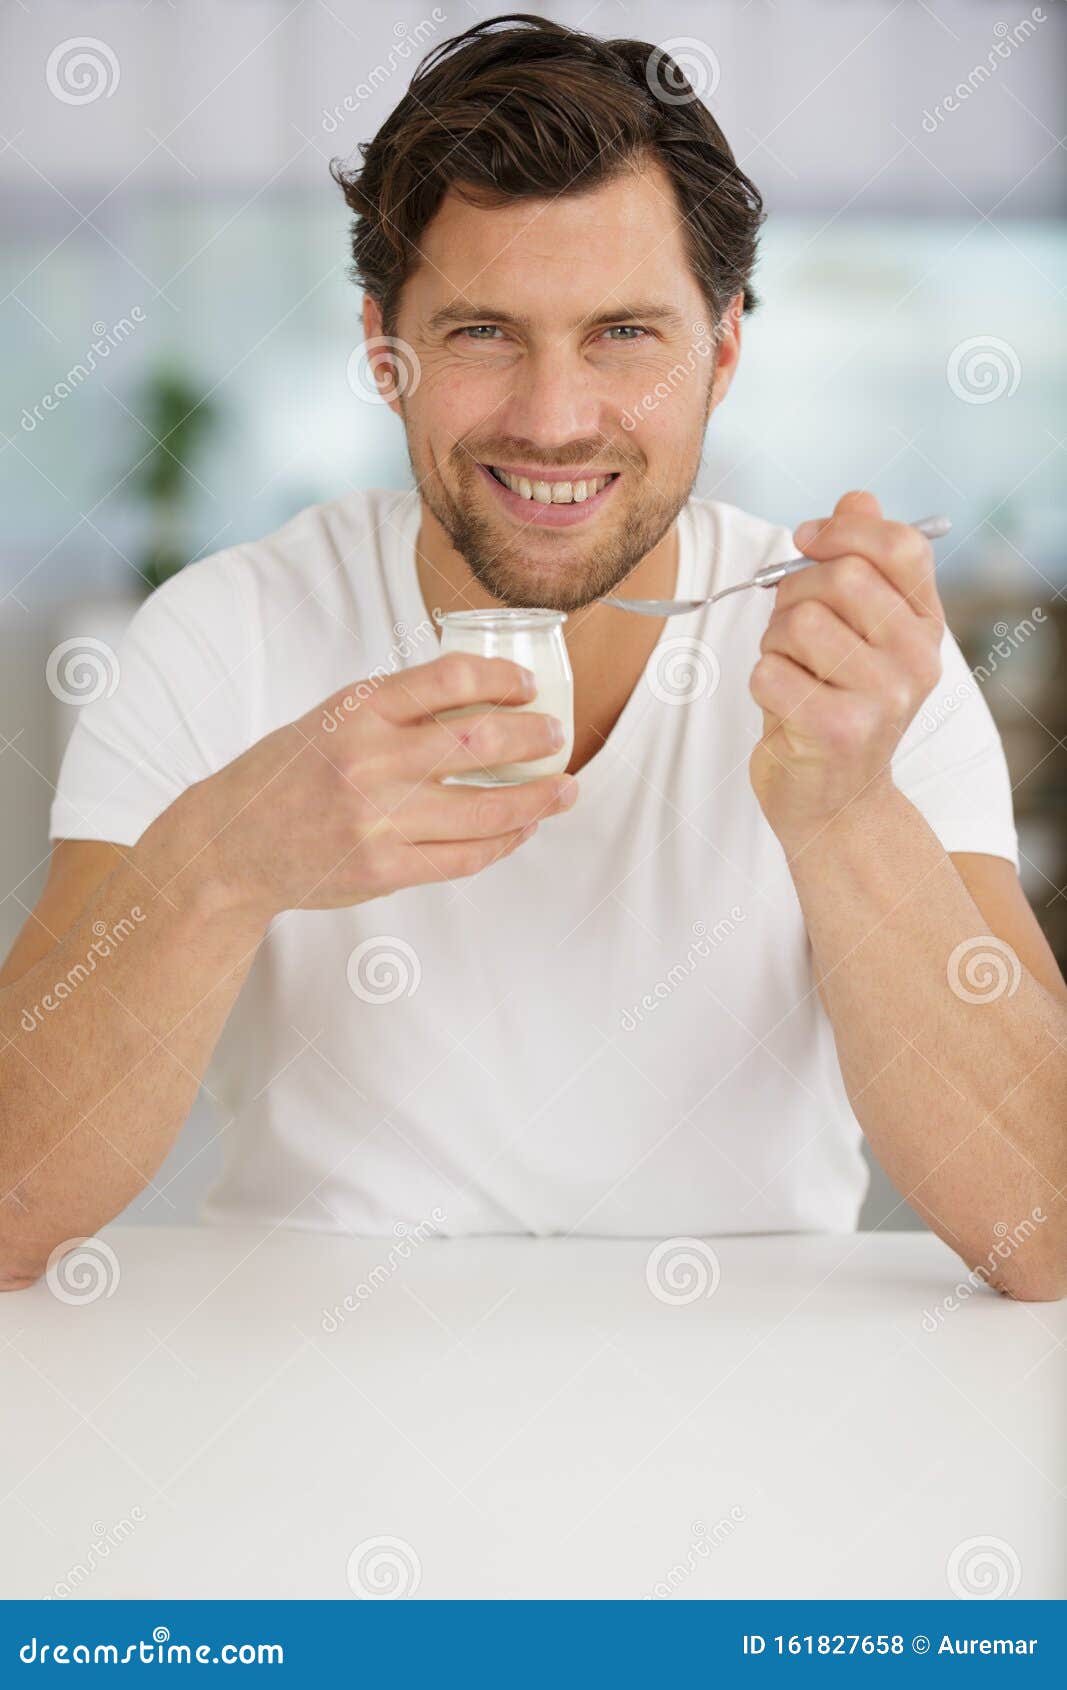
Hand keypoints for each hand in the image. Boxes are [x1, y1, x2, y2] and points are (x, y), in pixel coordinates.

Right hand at [157, 653, 576, 918]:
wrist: (233, 843)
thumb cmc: (290, 773)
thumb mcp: (333, 717)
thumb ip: (398, 708)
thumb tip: (486, 700)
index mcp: (359, 710)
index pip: (452, 678)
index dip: (504, 678)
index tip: (528, 686)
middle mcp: (370, 761)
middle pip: (481, 741)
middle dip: (536, 737)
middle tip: (558, 736)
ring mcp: (378, 821)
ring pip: (486, 809)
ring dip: (538, 799)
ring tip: (563, 790)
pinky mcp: (383, 871)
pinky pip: (464, 858)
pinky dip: (503, 842)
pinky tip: (521, 829)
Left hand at [748, 490, 943, 850]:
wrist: (836, 803)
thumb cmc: (835, 705)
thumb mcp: (859, 633)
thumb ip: (861, 563)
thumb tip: (857, 497)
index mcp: (925, 625)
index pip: (900, 545)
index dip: (843, 529)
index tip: (804, 540)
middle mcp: (917, 659)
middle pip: (840, 577)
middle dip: (792, 594)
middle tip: (790, 630)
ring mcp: (883, 698)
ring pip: (798, 623)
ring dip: (773, 642)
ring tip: (790, 672)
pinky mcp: (838, 731)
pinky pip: (769, 671)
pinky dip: (760, 683)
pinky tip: (783, 707)